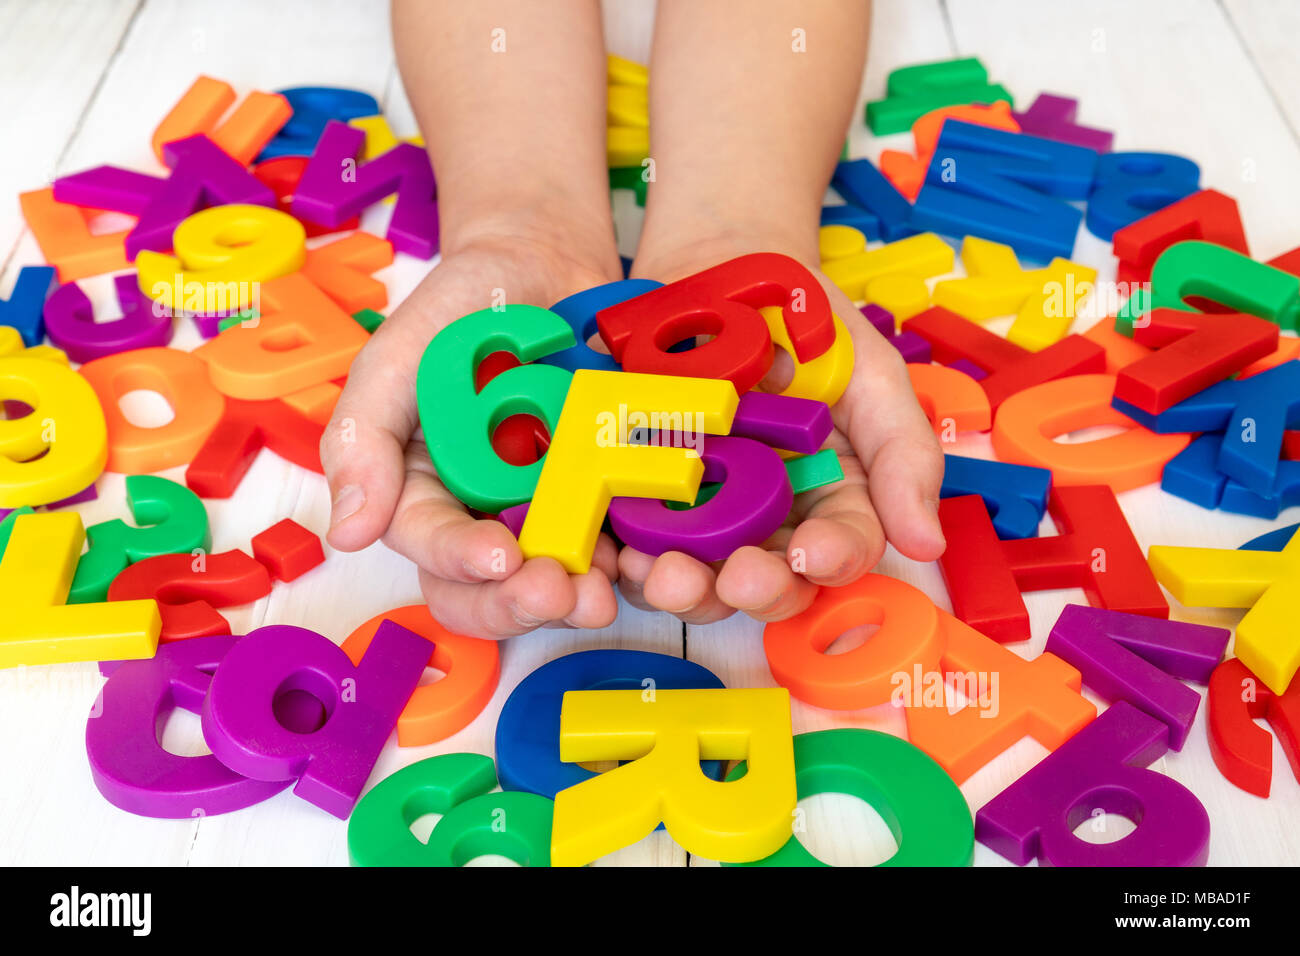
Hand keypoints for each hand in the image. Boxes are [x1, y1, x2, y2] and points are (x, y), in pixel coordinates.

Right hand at [321, 233, 624, 638]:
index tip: (498, 558)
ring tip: (603, 593)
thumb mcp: (398, 356)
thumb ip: (364, 437)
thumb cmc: (461, 310)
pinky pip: (623, 544)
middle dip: (519, 603)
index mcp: (424, 490)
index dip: (461, 561)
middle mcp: (485, 514)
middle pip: (489, 590)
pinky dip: (634, 560)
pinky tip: (646, 559)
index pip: (430, 546)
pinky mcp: (608, 495)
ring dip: (578, 598)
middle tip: (557, 593)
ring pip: (557, 582)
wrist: (545, 266)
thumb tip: (348, 532)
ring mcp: (551, 509)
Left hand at [617, 234, 946, 625]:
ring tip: (668, 575)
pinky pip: (634, 545)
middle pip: (773, 581)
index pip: (843, 547)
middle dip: (758, 589)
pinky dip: (628, 559)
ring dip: (688, 589)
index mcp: (833, 497)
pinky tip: (622, 553)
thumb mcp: (871, 370)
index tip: (816, 554)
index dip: (833, 560)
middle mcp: (771, 520)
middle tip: (739, 578)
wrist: (717, 272)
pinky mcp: (642, 500)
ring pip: (701, 578)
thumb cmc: (803, 323)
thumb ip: (904, 453)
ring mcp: (705, 515)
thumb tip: (928, 544)